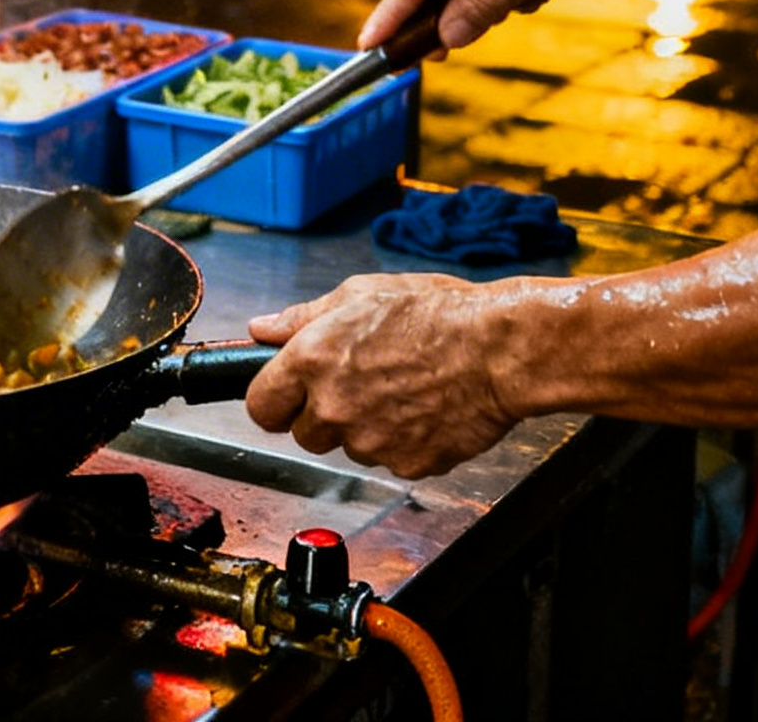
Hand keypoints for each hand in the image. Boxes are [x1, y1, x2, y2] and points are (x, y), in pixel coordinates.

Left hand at [244, 274, 518, 477]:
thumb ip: (303, 317)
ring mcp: (369, 442)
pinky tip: (423, 408)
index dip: (274, 400)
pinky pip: (390, 459)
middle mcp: (333, 406)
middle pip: (304, 433)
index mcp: (312, 360)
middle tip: (360, 382)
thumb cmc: (438, 314)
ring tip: (402, 388)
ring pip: (349, 447)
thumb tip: (263, 329)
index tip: (287, 396)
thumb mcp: (362, 293)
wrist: (497, 350)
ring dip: (365, 426)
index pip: (260, 406)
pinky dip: (402, 441)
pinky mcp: (405, 465)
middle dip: (324, 413)